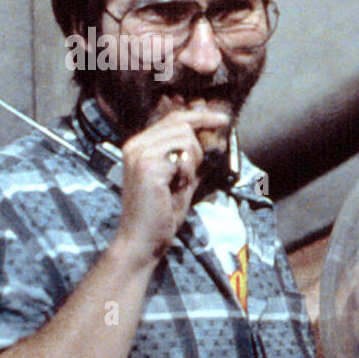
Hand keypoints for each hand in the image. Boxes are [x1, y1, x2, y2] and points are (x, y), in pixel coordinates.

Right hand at [114, 108, 231, 266]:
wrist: (143, 240)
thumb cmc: (162, 212)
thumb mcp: (183, 179)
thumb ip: (194, 159)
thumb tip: (217, 140)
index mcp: (139, 145)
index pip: (174, 118)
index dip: (201, 116)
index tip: (223, 119)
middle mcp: (135, 144)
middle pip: (182, 124)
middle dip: (198, 147)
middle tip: (192, 173)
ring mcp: (139, 154)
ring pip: (185, 138)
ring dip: (192, 162)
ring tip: (179, 183)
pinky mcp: (147, 166)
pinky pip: (183, 157)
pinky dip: (187, 173)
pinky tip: (175, 188)